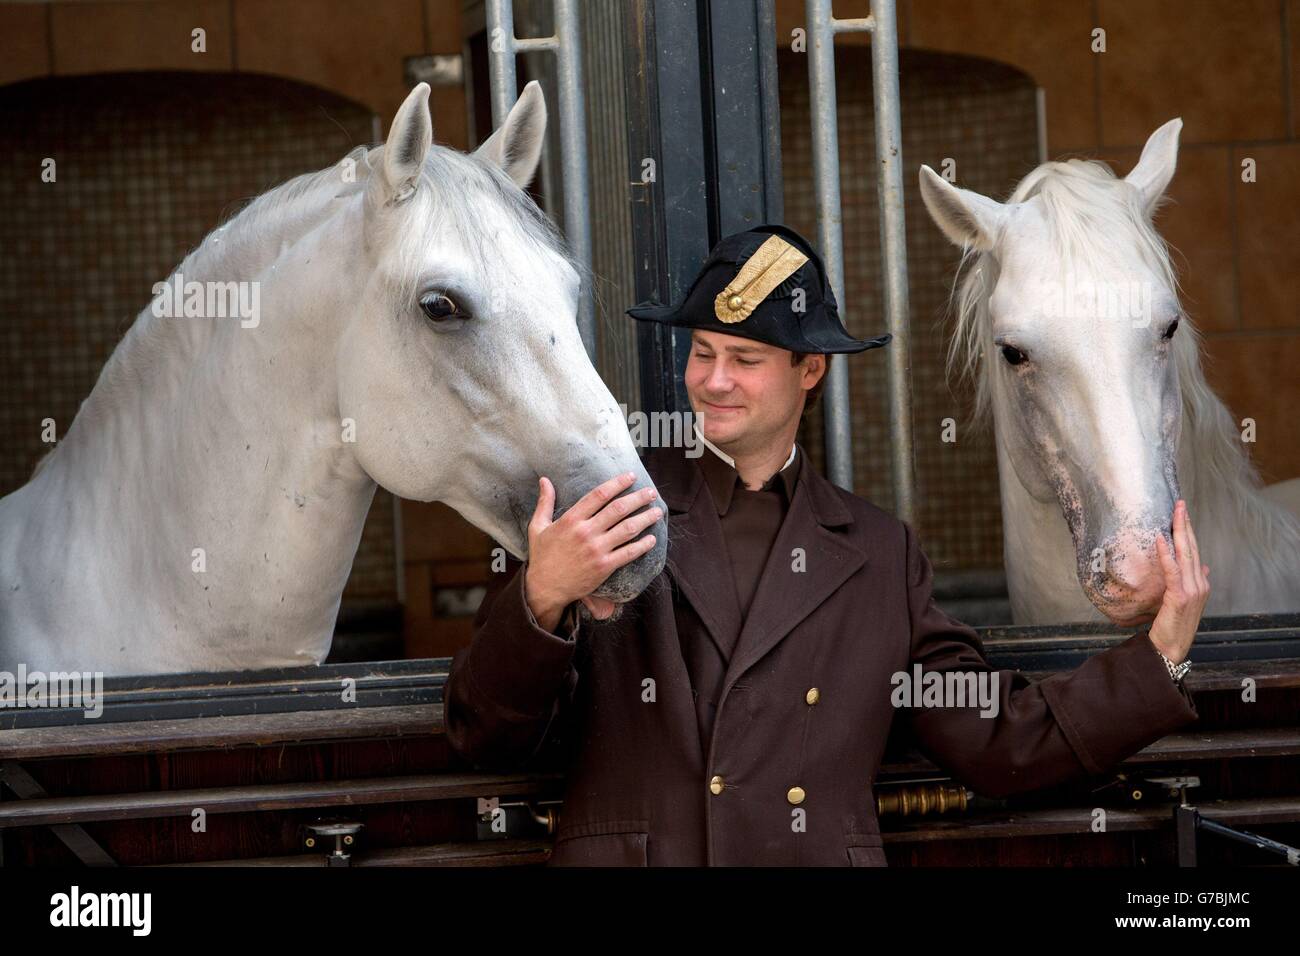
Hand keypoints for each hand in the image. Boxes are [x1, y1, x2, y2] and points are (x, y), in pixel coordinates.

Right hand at [524, 472, 660, 631]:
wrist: (545, 588)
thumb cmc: (542, 556)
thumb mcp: (537, 527)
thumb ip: (544, 502)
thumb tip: (544, 480)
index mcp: (571, 519)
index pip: (600, 495)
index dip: (618, 483)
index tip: (631, 477)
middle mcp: (586, 532)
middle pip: (619, 509)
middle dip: (638, 498)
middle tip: (652, 492)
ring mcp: (597, 549)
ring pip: (628, 529)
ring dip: (645, 519)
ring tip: (657, 512)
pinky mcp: (604, 566)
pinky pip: (628, 553)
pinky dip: (643, 546)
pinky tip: (652, 539)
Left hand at [1147, 500, 1209, 664]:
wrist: (1170, 647)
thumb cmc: (1172, 624)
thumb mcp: (1184, 600)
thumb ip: (1192, 582)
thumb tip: (1201, 566)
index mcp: (1201, 583)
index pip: (1195, 551)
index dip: (1189, 531)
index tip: (1183, 513)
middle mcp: (1200, 584)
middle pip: (1192, 548)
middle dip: (1186, 524)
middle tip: (1180, 504)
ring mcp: (1193, 590)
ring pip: (1186, 554)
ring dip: (1179, 532)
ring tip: (1174, 513)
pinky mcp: (1180, 596)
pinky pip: (1172, 570)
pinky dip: (1167, 553)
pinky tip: (1161, 538)